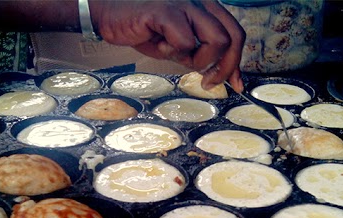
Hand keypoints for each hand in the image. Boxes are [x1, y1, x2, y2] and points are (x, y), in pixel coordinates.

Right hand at [90, 0, 245, 90]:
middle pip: (233, 37)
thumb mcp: (177, 44)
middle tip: (208, 81)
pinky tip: (157, 44)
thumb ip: (200, 53)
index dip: (237, 61)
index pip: (235, 33)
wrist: (106, 14)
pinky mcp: (167, 10)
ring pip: (217, 40)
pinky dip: (173, 51)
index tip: (236, 83)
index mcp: (206, 7)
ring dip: (200, 59)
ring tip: (177, 57)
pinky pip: (186, 41)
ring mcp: (186, 3)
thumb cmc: (143, 28)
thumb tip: (219, 74)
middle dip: (225, 66)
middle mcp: (201, 1)